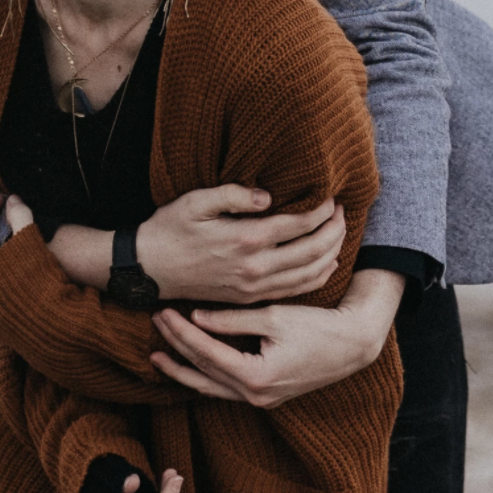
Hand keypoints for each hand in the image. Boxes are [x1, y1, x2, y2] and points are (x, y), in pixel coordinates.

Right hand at [135, 188, 344, 302]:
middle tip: (344, 213)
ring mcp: (254, 286)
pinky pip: (294, 290)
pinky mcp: (250, 297)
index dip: (322, 210)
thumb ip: (234, 194)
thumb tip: (268, 196)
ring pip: (309, 273)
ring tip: (339, 233)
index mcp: (245, 238)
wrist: (149, 270)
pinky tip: (326, 263)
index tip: (332, 198)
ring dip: (331, 252)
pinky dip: (317, 276)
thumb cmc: (169, 229)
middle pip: (312, 250)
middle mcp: (255, 266)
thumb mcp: (196, 202)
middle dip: (334, 230)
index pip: (298, 224)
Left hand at [150, 269, 405, 406]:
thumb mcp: (273, 316)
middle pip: (203, 371)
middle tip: (155, 323)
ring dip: (184, 370)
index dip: (181, 331)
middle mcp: (255, 396)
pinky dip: (205, 377)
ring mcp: (261, 400)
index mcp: (255, 376)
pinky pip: (226, 389)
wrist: (353, 346)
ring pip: (211, 388)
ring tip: (158, 357)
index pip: (206, 352)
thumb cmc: (318, 326)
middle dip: (176, 346)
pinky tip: (191, 366)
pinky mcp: (266, 396)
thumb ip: (232, 320)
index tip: (163, 311)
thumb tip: (196, 317)